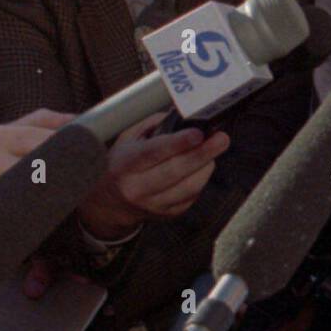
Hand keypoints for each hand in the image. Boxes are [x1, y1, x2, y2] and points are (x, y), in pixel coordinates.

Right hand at [0, 108, 71, 241]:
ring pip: (37, 196)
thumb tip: (81, 119)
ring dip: (53, 200)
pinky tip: (35, 218)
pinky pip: (20, 219)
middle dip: (67, 177)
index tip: (90, 160)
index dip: (75, 151)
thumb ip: (38, 123)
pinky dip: (33, 219)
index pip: (48, 140)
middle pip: (46, 169)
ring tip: (57, 201)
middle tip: (78, 184)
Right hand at [77, 113, 229, 240]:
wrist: (109, 204)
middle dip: (203, 154)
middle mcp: (137, 188)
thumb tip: (185, 116)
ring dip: (206, 166)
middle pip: (176, 171)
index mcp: (125, 165)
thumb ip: (154, 125)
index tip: (198, 133)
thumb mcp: (128, 139)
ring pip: (189, 186)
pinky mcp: (168, 214)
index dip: (177, 143)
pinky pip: (192, 195)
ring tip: (214, 148)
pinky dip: (201, 178)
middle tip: (222, 139)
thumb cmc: (122, 163)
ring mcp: (154, 205)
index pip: (153, 154)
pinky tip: (201, 166)